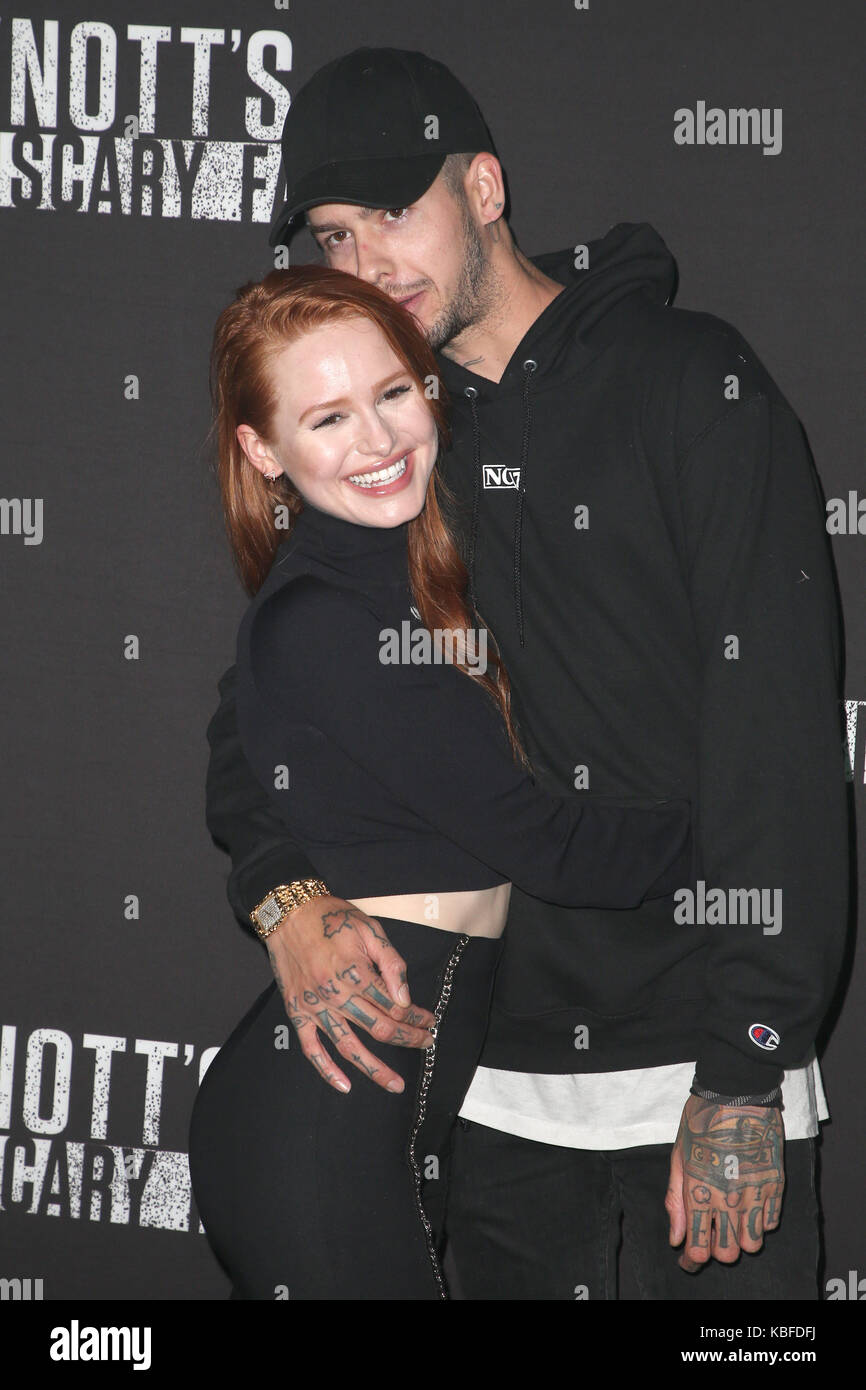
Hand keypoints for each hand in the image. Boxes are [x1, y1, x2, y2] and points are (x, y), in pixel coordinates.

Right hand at [263, 896, 435, 1094]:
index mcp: (355, 972)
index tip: (429, 1020)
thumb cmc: (332, 917)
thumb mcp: (370, 929)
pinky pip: (311, 1048)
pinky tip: (344, 1085)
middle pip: (378, 1028)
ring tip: (395, 1084)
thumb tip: (405, 998)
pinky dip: (326, 1069)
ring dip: (375, 1068)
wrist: (289, 912)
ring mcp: (314, 1006)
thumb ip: (391, 963)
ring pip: (349, 1046)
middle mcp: (335, 994)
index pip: (394, 1005)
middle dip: (407, 1039)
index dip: (416, 1015)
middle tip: (425, 1043)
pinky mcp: (296, 1012)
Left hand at [666, 1095, 784, 1271]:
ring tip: (732, 1220)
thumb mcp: (678, 1156)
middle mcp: (729, 1199)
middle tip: (711, 1233)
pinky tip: (750, 1205)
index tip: (689, 1258)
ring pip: (753, 1244)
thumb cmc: (700, 1120)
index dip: (691, 1260)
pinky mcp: (775, 1183)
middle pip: (728, 1254)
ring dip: (741, 1238)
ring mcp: (755, 1193)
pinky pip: (771, 1222)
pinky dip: (760, 1222)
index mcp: (699, 1192)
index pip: (698, 1248)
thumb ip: (676, 1200)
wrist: (736, 1092)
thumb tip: (676, 1237)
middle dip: (717, 1249)